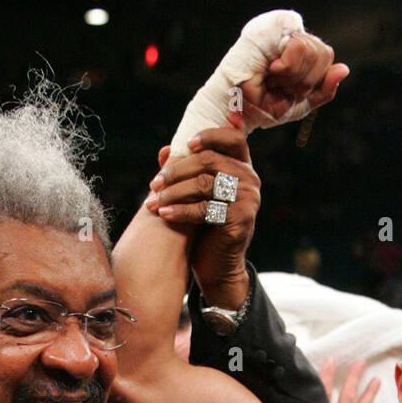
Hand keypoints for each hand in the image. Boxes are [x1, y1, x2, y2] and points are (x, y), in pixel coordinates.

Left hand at [148, 126, 258, 311]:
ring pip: (204, 183)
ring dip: (173, 192)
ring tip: (152, 202)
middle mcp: (250, 180)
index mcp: (242, 167)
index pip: (234, 138)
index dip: (210, 135)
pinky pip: (205, 209)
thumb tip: (163, 150)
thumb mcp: (195, 196)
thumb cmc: (204, 228)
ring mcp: (248, 200)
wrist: (217, 267)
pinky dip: (181, 211)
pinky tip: (163, 214)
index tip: (187, 144)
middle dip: (177, 171)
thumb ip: (184, 172)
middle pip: (210, 160)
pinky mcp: (240, 219)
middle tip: (154, 183)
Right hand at [240, 31, 348, 121]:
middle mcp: (292, 33)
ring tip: (272, 78)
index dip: (314, 80)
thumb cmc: (263, 105)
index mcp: (300, 48)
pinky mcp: (274, 26)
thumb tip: (344, 69)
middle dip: (303, 81)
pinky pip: (299, 47)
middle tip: (279, 85)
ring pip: (312, 51)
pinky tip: (271, 70)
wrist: (237, 109)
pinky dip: (287, 68)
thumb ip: (324, 90)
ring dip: (292, 76)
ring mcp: (282, 27)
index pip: (326, 57)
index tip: (290, 90)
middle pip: (323, 53)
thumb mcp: (300, 103)